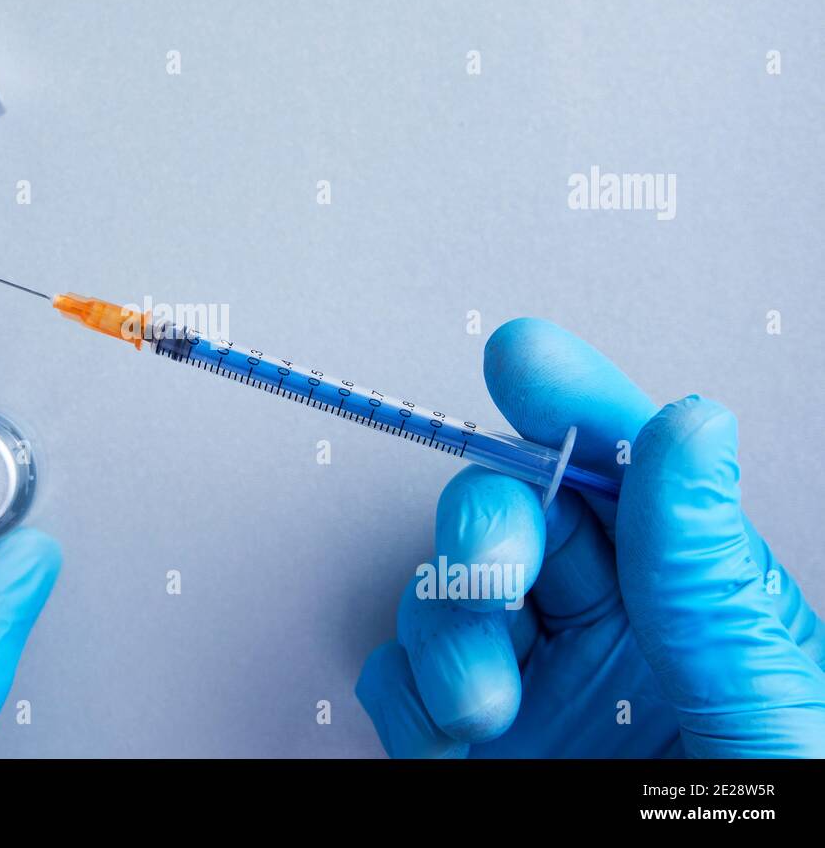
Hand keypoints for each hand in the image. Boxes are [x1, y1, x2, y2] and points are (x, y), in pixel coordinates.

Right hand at [356, 319, 824, 756]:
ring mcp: (527, 683)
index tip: (525, 361)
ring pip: (440, 588)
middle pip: (515, 514)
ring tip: (484, 707)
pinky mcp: (457, 737)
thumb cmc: (757, 838)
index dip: (573, 407)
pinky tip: (451, 740)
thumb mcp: (764, 710)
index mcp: (695, 613)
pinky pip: (396, 674)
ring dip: (444, 635)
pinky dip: (404, 696)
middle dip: (485, 522)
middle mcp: (606, 636)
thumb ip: (711, 584)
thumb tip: (691, 431)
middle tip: (494, 570)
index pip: (629, 477)